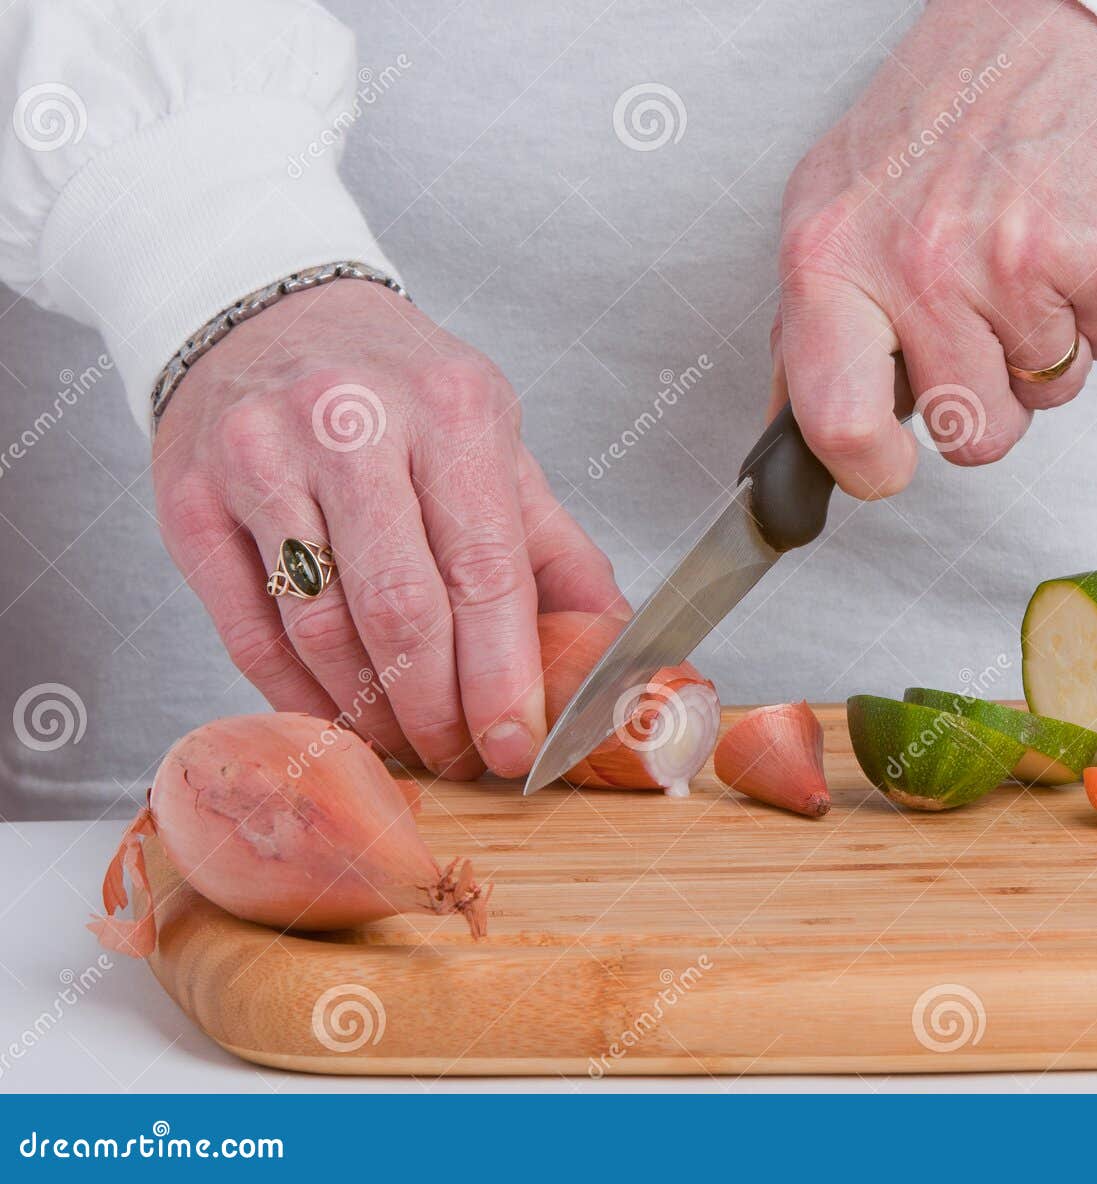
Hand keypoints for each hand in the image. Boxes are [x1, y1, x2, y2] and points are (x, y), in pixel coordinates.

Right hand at [153, 279, 623, 778]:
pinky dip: (299, 695)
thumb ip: (555, 549)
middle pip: (401, 611)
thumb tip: (617, 648)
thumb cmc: (395, 390)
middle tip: (462, 756)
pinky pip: (249, 632)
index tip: (518, 744)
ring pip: (320, 630)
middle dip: (439, 710)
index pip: (484, 570)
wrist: (266, 313)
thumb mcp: (493, 442)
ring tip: (408, 742)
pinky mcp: (190, 501)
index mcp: (450, 409)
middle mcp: (350, 423)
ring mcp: (259, 459)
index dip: (503, 675)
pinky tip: (338, 715)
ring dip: (371, 713)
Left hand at [772, 0, 1096, 495]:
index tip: (888, 468)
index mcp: (832, 259)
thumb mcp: (833, 209)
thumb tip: (792, 442)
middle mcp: (918, 264)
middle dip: (992, 399)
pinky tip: (1073, 240)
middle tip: (984, 323)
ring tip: (1028, 255)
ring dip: (1049, 342)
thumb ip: (810, 332)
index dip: (870, 468)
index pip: (835, 420)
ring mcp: (1013, 261)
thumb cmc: (939, 122)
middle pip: (975, 436)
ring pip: (1050, 391)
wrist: (1046, 25)